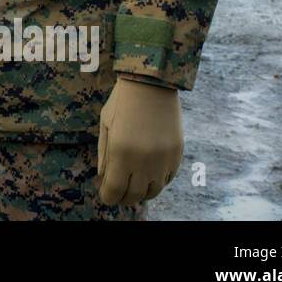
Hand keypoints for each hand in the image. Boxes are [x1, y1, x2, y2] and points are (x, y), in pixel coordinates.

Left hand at [96, 77, 182, 206]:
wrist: (152, 83)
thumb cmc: (122, 102)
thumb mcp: (106, 125)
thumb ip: (104, 154)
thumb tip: (103, 178)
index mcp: (121, 152)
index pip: (114, 190)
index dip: (108, 197)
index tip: (105, 194)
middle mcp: (144, 160)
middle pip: (134, 195)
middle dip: (123, 198)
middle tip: (117, 194)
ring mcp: (163, 158)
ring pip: (154, 191)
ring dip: (142, 193)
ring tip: (133, 187)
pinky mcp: (177, 154)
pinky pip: (168, 178)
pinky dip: (157, 182)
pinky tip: (149, 175)